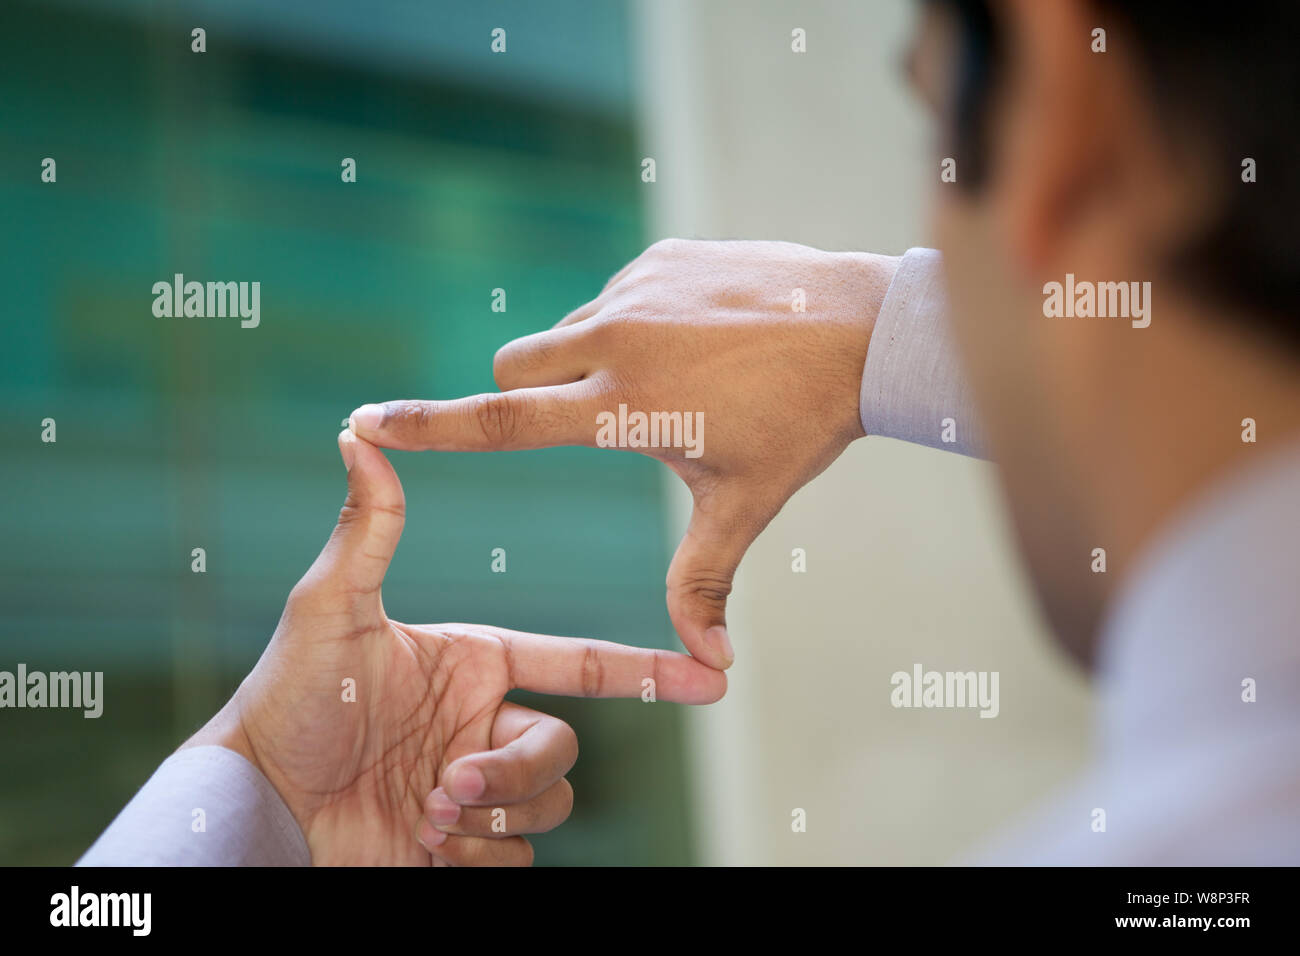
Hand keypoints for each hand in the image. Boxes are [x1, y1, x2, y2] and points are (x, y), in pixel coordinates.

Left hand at [186, 430, 724, 865]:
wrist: (260, 806)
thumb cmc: (289, 699)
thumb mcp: (332, 607)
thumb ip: (366, 527)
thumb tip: (360, 432)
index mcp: (477, 665)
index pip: (580, 663)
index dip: (646, 671)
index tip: (709, 677)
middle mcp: (484, 724)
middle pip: (561, 749)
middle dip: (514, 771)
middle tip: (446, 782)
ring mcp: (477, 787)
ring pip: (548, 805)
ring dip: (491, 816)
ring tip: (424, 813)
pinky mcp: (465, 845)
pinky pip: (518, 857)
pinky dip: (477, 857)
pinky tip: (422, 845)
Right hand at [347, 238, 898, 668]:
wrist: (864, 326)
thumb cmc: (801, 425)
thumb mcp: (744, 506)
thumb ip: (705, 581)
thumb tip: (709, 668)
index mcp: (622, 404)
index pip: (501, 420)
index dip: (427, 425)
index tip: (365, 418)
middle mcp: (615, 336)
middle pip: (516, 366)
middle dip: (530, 396)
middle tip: (605, 419)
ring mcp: (636, 287)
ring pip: (567, 329)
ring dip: (589, 361)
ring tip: (673, 382)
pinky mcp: (660, 256)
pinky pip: (614, 295)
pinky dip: (632, 324)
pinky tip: (698, 340)